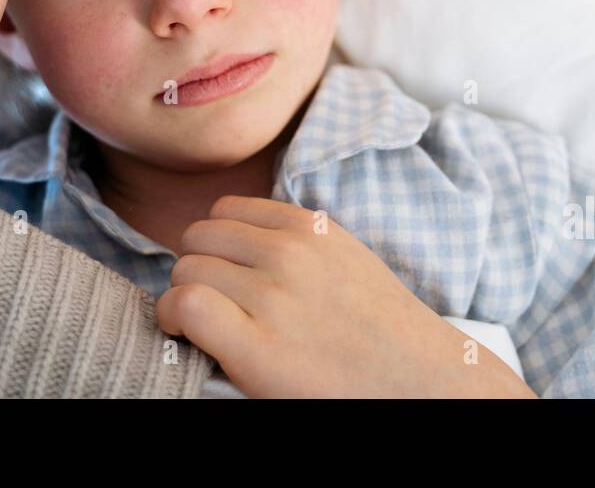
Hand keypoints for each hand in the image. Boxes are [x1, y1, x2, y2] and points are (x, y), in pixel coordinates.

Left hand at [156, 196, 537, 397]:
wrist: (421, 383)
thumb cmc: (383, 332)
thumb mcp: (345, 260)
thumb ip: (298, 243)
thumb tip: (237, 245)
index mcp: (311, 229)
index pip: (225, 211)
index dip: (215, 244)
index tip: (222, 273)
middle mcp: (288, 254)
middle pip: (198, 237)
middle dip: (198, 269)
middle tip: (213, 305)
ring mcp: (271, 297)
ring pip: (185, 270)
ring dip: (184, 297)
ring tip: (205, 326)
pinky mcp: (256, 346)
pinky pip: (184, 305)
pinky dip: (173, 319)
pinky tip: (189, 338)